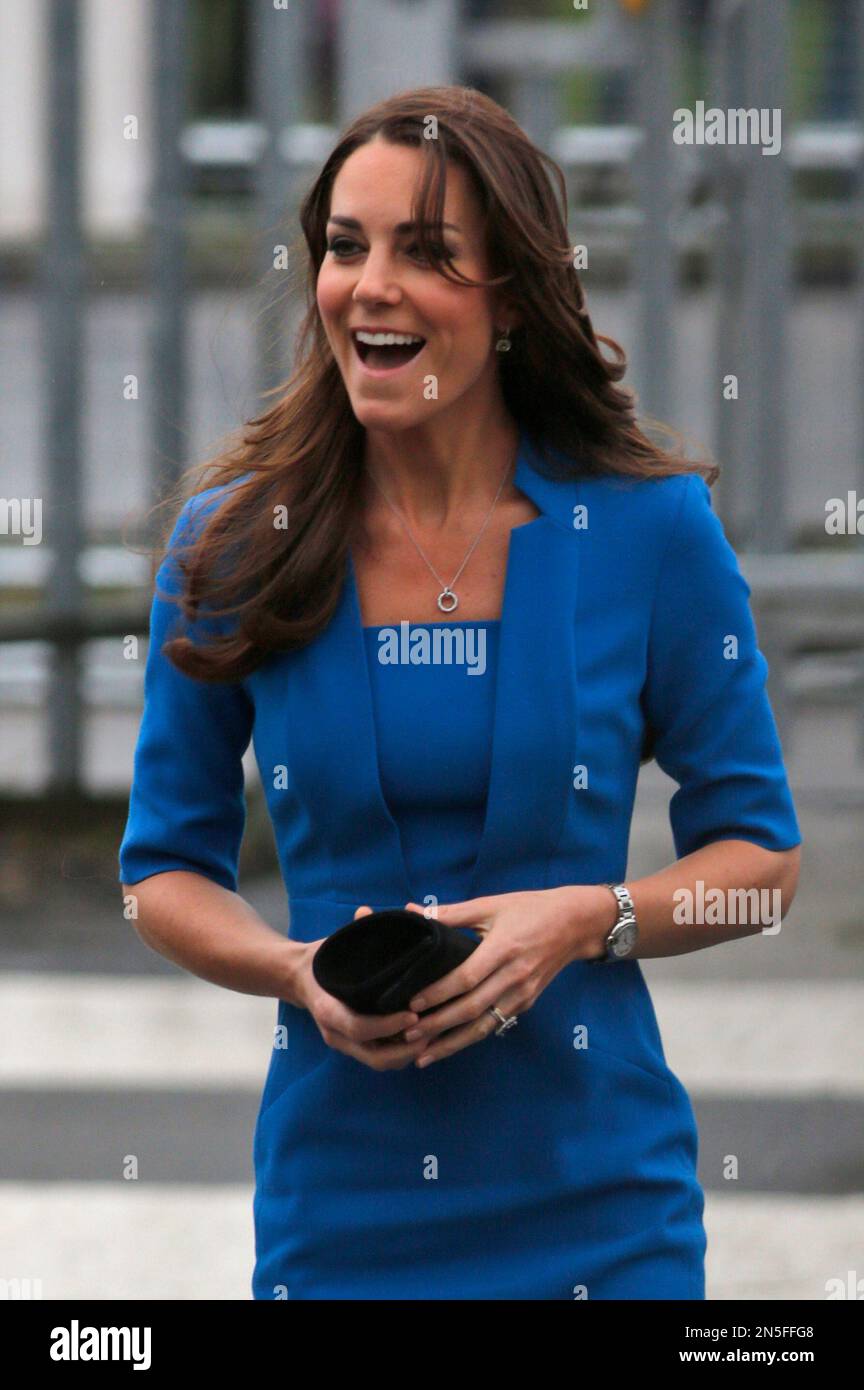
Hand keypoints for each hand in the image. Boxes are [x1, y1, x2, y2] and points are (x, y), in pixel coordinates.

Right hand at [291, 907, 426, 1070]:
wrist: (300, 977)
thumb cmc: (325, 958)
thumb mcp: (336, 944)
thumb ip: (353, 929)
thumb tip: (365, 911)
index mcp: (328, 1009)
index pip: (360, 1028)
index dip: (388, 1025)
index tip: (413, 1014)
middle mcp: (335, 1033)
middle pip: (375, 1057)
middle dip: (407, 1049)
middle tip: (434, 1029)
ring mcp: (345, 1044)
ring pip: (381, 1062)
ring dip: (409, 1053)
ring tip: (435, 1034)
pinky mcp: (355, 1047)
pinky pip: (381, 1058)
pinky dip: (403, 1053)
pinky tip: (424, 1036)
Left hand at [395, 886, 613, 1067]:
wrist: (575, 923)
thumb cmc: (530, 909)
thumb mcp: (491, 904)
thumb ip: (451, 912)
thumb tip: (411, 911)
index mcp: (503, 949)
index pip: (466, 978)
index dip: (438, 993)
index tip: (412, 1004)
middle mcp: (514, 976)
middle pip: (472, 1008)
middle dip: (438, 1025)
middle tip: (408, 1035)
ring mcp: (523, 994)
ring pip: (484, 1026)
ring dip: (453, 1043)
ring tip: (424, 1055)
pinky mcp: (526, 1003)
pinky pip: (495, 1024)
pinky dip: (471, 1037)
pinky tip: (451, 1044)